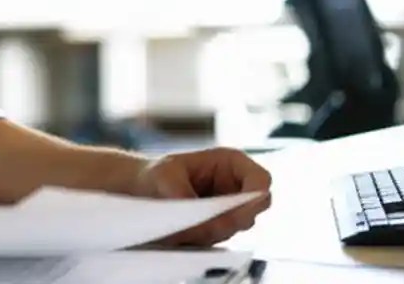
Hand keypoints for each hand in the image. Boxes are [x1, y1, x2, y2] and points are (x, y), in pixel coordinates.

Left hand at [130, 147, 271, 246]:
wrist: (142, 189)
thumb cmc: (157, 173)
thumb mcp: (165, 175)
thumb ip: (181, 192)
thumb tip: (195, 214)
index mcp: (231, 163)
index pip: (261, 181)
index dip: (255, 196)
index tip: (236, 208)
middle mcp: (236, 188)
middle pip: (253, 210)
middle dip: (231, 219)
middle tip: (205, 225)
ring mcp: (230, 210)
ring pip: (236, 228)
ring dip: (213, 231)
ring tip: (183, 226)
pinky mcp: (219, 229)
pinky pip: (219, 239)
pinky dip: (203, 239)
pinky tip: (181, 232)